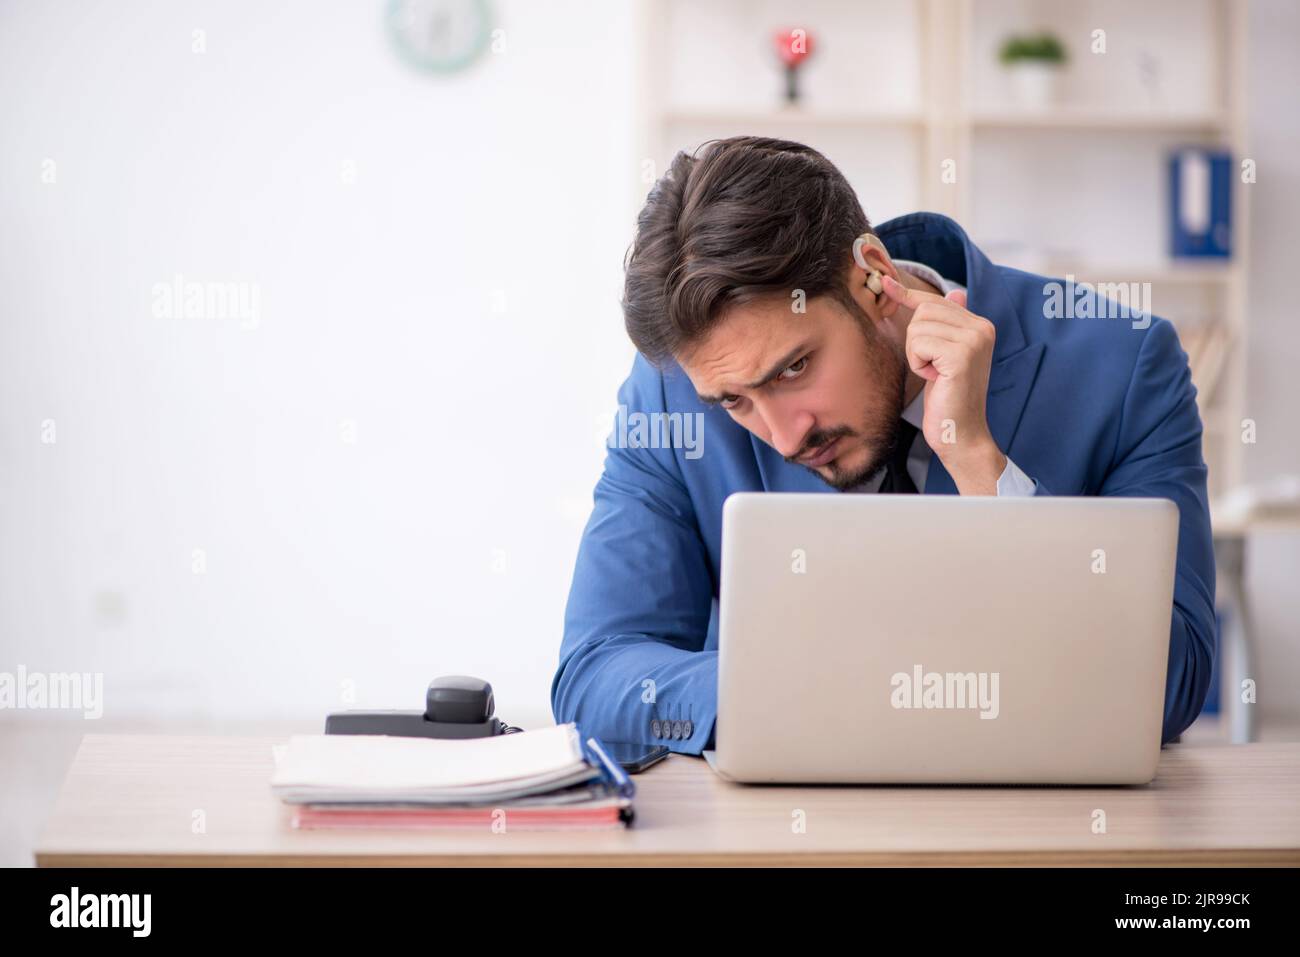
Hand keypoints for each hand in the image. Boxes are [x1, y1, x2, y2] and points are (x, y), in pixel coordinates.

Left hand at [880, 274, 1005, 494]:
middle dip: (916, 341)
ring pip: (918, 327)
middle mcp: (982, 327)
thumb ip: (949, 325)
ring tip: (936, 374)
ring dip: (917, 354)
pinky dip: (918, 364)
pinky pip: (918, 344)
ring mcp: (974, 340)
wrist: (961, 433)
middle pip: (924, 311)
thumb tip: (956, 291)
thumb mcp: (946, 356)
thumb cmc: (949, 397)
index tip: (886, 282)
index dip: (908, 294)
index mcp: (980, 325)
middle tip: (932, 367)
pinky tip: (935, 379)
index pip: (936, 301)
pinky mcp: (961, 355)